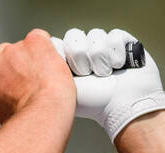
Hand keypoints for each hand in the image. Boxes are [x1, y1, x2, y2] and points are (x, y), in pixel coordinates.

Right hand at [0, 30, 76, 124]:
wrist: (43, 112)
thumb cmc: (24, 118)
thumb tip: (3, 95)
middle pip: (2, 53)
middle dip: (14, 64)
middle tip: (27, 82)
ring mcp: (14, 48)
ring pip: (24, 48)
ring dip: (32, 60)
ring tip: (42, 81)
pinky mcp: (34, 41)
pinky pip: (40, 40)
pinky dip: (46, 50)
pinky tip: (50, 67)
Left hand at [50, 28, 164, 141]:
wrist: (123, 105)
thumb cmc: (94, 102)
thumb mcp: (64, 88)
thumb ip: (50, 71)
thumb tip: (41, 54)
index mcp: (68, 61)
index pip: (58, 41)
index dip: (63, 55)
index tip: (70, 74)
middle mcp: (85, 51)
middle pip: (74, 35)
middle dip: (80, 57)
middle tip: (87, 75)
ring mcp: (104, 45)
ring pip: (95, 35)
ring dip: (100, 59)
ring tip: (105, 75)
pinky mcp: (123, 41)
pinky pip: (114, 36)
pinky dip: (117, 54)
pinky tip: (119, 67)